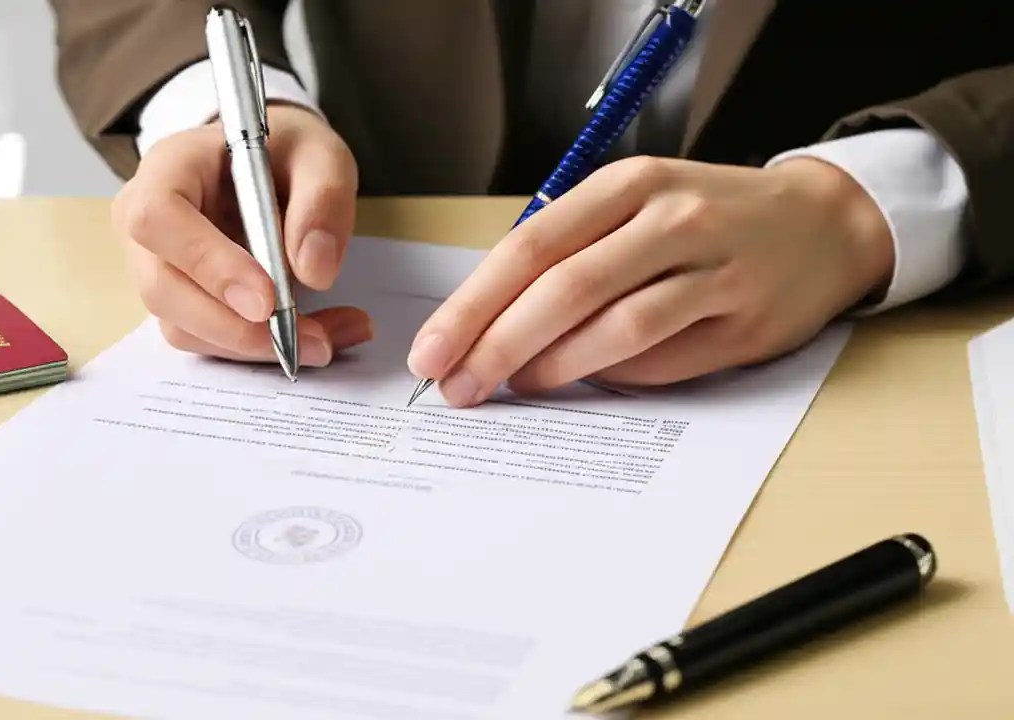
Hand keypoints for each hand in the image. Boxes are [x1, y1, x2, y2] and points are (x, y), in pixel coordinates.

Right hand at [112, 104, 371, 365]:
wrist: (271, 166)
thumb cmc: (285, 152)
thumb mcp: (320, 155)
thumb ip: (324, 200)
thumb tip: (315, 271)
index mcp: (169, 166)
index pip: (158, 217)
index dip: (207, 264)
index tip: (266, 299)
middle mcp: (145, 222)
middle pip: (162, 288)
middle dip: (236, 327)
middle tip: (310, 340)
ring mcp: (156, 267)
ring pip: (183, 327)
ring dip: (254, 346)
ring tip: (326, 340)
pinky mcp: (180, 303)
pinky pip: (208, 340)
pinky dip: (259, 349)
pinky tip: (316, 336)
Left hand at [407, 156, 893, 406]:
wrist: (821, 223)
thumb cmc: (707, 220)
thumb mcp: (635, 207)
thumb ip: (571, 253)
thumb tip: (488, 323)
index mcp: (628, 184)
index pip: (531, 246)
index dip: (473, 303)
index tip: (432, 349)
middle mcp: (670, 217)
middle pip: (564, 286)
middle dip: (497, 342)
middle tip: (456, 385)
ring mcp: (713, 267)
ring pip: (615, 324)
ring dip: (551, 366)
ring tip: (509, 388)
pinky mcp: (743, 317)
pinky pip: (665, 356)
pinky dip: (613, 376)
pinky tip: (579, 384)